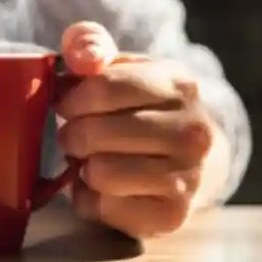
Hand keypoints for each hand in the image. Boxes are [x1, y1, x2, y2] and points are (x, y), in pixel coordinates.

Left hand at [55, 22, 221, 238]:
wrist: (193, 161)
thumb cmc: (140, 107)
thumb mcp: (119, 67)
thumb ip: (90, 46)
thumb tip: (82, 56)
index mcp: (179, 85)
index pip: (102, 87)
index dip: (71, 99)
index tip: (68, 106)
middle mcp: (192, 132)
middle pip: (93, 133)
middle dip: (73, 135)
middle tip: (81, 137)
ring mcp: (188, 176)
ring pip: (98, 172)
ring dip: (83, 168)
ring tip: (96, 160)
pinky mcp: (172, 215)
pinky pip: (103, 207)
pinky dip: (90, 199)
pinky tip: (106, 188)